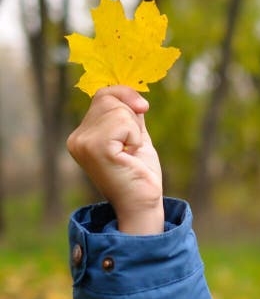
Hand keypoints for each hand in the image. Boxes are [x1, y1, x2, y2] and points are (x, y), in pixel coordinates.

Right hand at [67, 85, 163, 233]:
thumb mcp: (136, 138)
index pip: (102, 95)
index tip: (144, 108)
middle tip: (134, 145)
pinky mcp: (94, 148)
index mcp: (84, 135)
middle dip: (132, 116)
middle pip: (108, 98)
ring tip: (130, 153)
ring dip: (134, 130)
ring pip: (117, 109)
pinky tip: (130, 155)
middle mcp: (77, 138)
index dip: (125, 95)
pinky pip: (122, 121)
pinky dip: (135, 136)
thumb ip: (129, 116)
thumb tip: (132, 94)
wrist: (143, 204)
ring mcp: (82, 143)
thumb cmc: (141, 175)